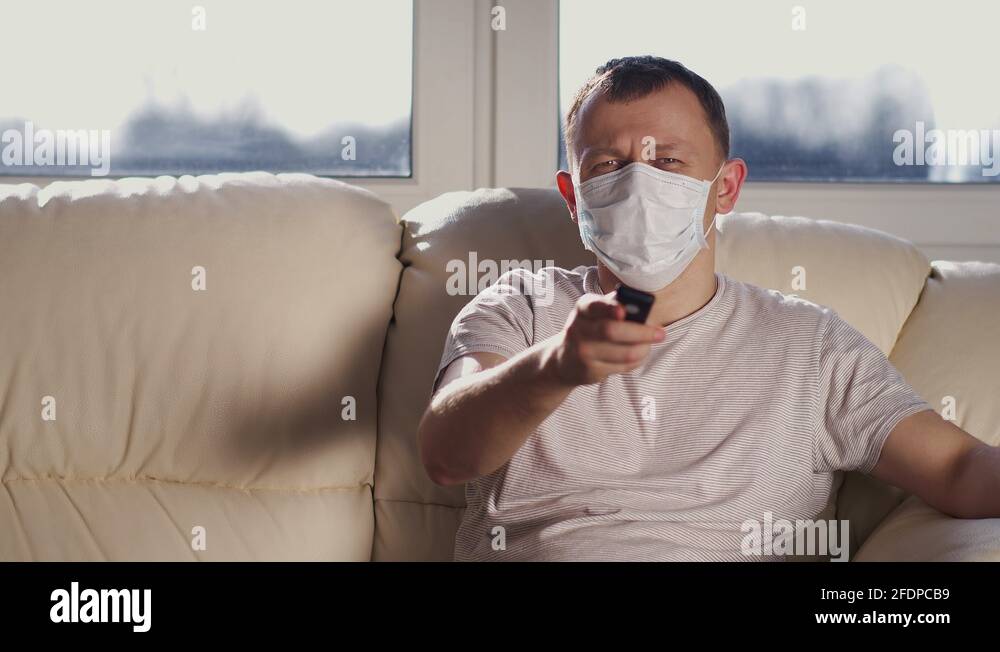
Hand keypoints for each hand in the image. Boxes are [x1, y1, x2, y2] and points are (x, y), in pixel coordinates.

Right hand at [546, 291, 664, 385]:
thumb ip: (616, 304)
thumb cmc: (588, 330)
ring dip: (644, 349)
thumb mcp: (595, 312)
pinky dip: (637, 361)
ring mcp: (583, 352)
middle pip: (612, 331)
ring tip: (649, 345)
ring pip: (624, 353)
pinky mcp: (590, 370)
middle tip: (660, 333)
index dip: (609, 308)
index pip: (594, 306)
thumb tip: (644, 304)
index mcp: (583, 308)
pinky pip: (623, 367)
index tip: (623, 312)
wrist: (563, 359)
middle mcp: (578, 328)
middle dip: (642, 332)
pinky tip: (637, 356)